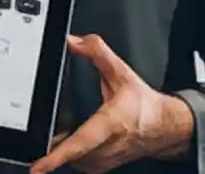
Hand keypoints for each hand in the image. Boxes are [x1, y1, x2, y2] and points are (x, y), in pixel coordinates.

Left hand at [31, 35, 193, 173]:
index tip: (38, 166)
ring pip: (75, 163)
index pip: (79, 143)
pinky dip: (71, 157)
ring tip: (54, 141)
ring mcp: (105, 160)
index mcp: (111, 124)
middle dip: (54, 150)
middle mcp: (108, 147)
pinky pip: (80, 166)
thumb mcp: (122, 71)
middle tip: (42, 139)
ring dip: (63, 154)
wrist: (166, 126)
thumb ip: (97, 52)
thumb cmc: (144, 103)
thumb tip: (73, 42)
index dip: (57, 156)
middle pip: (72, 156)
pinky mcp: (102, 166)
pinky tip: (67, 146)